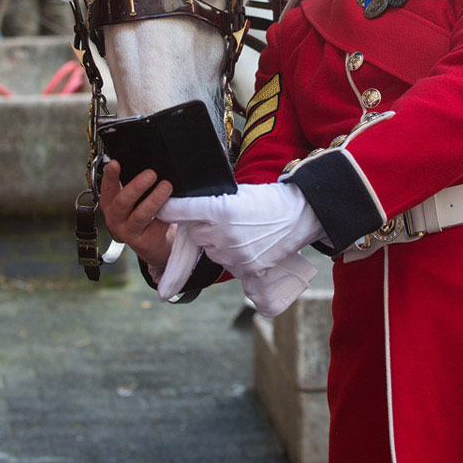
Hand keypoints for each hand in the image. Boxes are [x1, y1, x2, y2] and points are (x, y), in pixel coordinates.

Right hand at [99, 161, 175, 268]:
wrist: (152, 245)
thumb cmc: (142, 215)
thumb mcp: (133, 201)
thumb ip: (134, 186)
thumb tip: (148, 165)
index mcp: (110, 205)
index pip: (107, 188)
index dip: (110, 176)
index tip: (115, 163)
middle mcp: (116, 219)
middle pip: (122, 202)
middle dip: (137, 186)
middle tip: (151, 174)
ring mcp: (129, 232)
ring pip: (140, 215)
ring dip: (154, 199)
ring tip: (166, 187)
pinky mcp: (145, 242)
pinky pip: (158, 226)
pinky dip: (166, 215)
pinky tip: (173, 207)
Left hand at [154, 182, 324, 305]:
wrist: (299, 216)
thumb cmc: (269, 199)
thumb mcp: (239, 193)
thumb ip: (213, 204)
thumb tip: (191, 211)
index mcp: (221, 210)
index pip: (183, 211)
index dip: (171, 209)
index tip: (162, 208)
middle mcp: (224, 234)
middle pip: (197, 234)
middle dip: (204, 228)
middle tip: (222, 219)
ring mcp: (234, 254)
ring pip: (211, 251)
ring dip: (217, 243)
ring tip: (239, 231)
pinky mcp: (246, 268)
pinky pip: (227, 264)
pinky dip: (231, 256)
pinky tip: (246, 245)